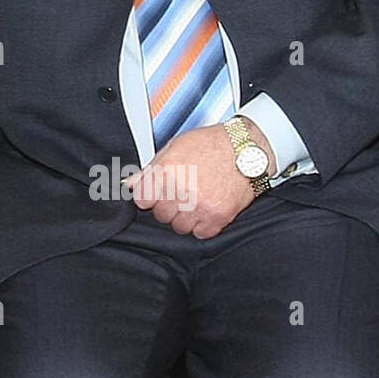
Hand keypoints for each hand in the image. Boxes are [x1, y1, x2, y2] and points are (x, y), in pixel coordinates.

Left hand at [124, 120, 275, 238]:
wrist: (247, 150)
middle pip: (161, 215)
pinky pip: (200, 233)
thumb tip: (130, 183)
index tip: (155, 194)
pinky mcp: (218, 217)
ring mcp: (200, 206)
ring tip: (196, 200)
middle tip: (182, 194)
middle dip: (168, 206)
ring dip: (185, 217)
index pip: (141, 200)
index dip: (148, 197)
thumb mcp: (175, 147)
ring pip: (179, 227)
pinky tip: (207, 209)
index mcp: (167, 171)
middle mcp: (181, 190)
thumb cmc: (212, 144)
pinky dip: (203, 225)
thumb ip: (151, 168)